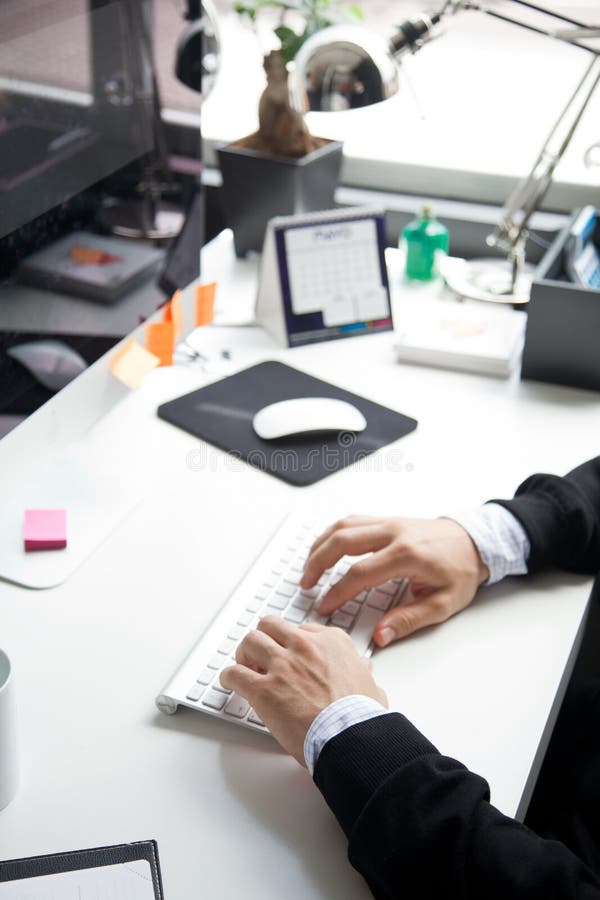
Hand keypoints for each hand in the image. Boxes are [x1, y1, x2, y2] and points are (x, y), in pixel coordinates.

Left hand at [220, 616, 386, 765]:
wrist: (352, 737)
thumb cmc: (362, 716)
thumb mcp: (371, 685)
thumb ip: (362, 672)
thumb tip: (364, 668)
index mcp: (331, 642)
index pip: (302, 629)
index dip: (292, 643)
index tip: (289, 653)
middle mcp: (305, 647)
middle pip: (271, 626)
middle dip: (264, 639)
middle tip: (261, 654)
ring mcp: (283, 665)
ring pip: (251, 641)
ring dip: (244, 654)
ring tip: (244, 666)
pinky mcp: (264, 688)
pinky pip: (235, 673)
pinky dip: (229, 677)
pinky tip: (231, 683)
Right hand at [301, 516, 489, 647]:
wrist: (475, 542)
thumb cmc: (460, 571)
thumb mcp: (442, 604)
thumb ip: (409, 620)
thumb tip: (381, 635)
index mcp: (406, 555)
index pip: (359, 573)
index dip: (336, 592)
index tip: (324, 607)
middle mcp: (394, 533)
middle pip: (342, 541)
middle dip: (317, 562)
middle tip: (305, 584)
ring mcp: (389, 522)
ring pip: (343, 525)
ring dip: (320, 545)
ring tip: (308, 567)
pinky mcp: (387, 520)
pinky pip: (352, 520)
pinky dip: (332, 533)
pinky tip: (325, 548)